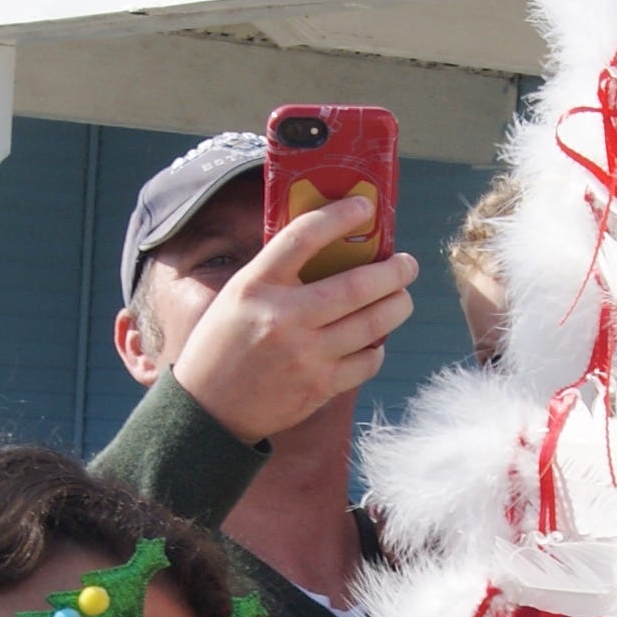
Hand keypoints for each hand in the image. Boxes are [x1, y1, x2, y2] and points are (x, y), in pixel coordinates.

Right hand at [168, 199, 417, 441]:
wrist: (209, 410)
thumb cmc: (223, 345)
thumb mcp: (237, 296)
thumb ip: (277, 274)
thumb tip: (332, 246)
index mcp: (256, 286)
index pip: (304, 236)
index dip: (339, 216)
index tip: (365, 207)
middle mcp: (284, 317)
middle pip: (357, 285)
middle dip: (394, 271)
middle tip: (407, 264)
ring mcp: (305, 355)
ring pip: (373, 324)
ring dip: (397, 305)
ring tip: (402, 297)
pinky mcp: (320, 387)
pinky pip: (367, 362)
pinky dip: (377, 348)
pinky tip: (374, 340)